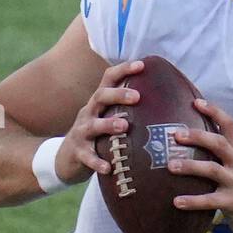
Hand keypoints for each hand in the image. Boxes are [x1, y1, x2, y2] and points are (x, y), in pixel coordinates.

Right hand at [55, 59, 143, 182]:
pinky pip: (87, 157)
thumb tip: (166, 104)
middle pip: (100, 96)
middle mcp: (89, 113)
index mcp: (99, 103)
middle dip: (118, 94)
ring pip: (93, 125)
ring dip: (108, 124)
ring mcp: (81, 133)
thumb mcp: (108, 119)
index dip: (123, 69)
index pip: (108, 79)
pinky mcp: (78, 153)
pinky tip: (108, 168)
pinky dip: (97, 162)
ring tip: (124, 126)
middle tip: (138, 96)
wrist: (65, 160)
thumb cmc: (97, 137)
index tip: (142, 65)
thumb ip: (128, 111)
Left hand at [168, 98, 232, 232]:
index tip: (196, 102)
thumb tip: (192, 137)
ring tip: (171, 166)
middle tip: (175, 135)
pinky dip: (193, 200)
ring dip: (190, 166)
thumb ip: (223, 152)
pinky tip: (177, 201)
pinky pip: (210, 200)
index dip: (214, 112)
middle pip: (219, 143)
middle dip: (197, 137)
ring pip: (212, 169)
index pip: (229, 125)